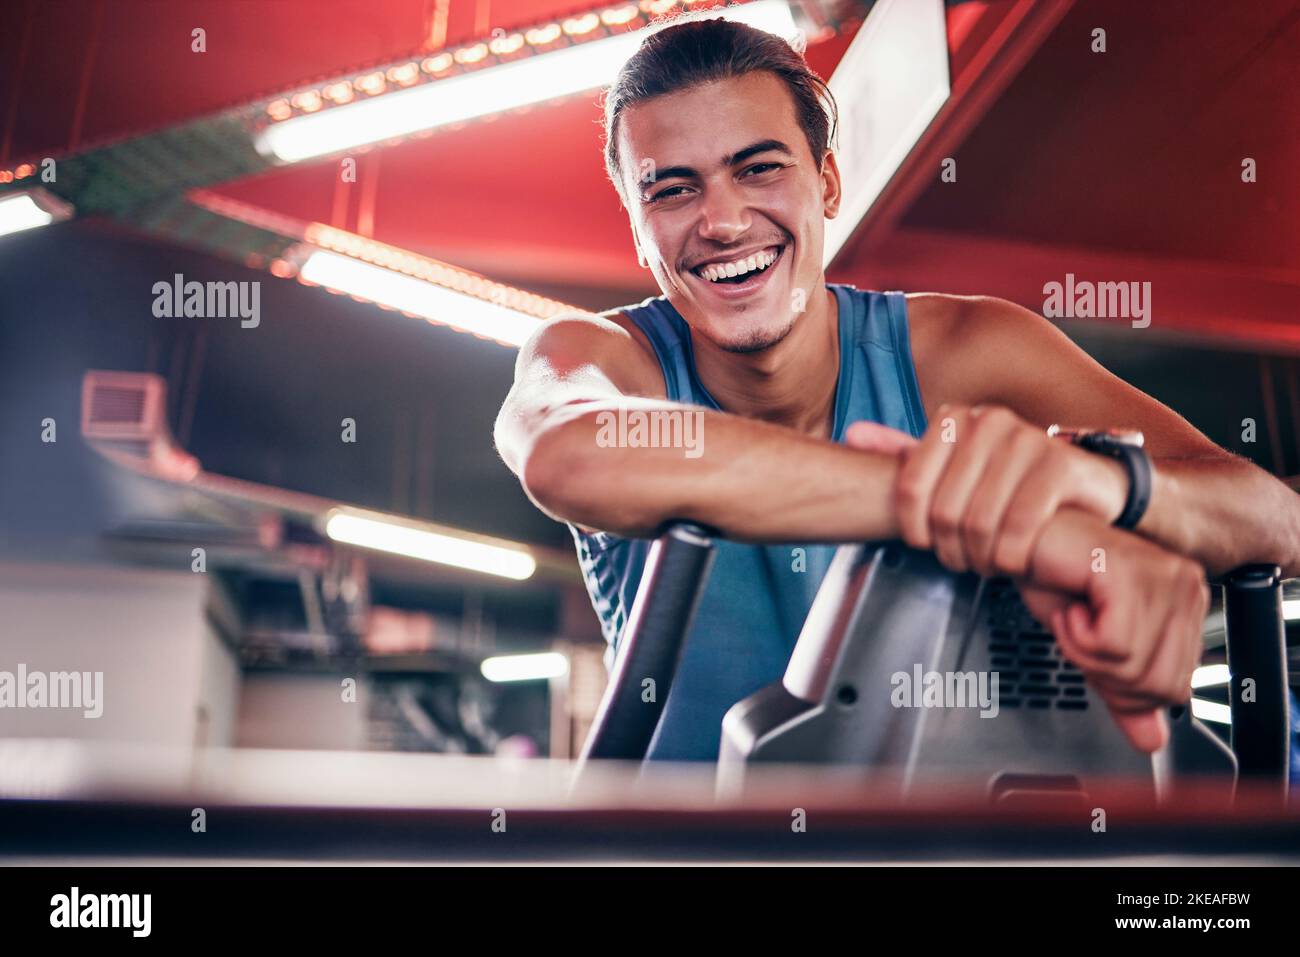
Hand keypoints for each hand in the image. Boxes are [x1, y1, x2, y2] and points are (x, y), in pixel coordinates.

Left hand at [845, 405, 1129, 576]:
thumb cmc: (1011, 481)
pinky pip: (1019, 525)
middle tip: (964, 562)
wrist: (1087, 486)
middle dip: (951, 550)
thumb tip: (852, 435)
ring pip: (979, 522)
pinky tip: (1014, 562)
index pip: (910, 486)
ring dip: (981, 558)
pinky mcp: (1058, 466)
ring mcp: (1026, 440)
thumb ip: (907, 454)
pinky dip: (1012, 556)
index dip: (913, 528)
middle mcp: (989, 421)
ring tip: (988, 564)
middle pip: (945, 510)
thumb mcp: (955, 466)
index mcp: (956, 420)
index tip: (924, 545)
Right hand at [1018, 510, 1210, 752]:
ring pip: (1134, 667)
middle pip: (1158, 685)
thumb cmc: (1050, 575)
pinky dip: (1076, 635)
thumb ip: (1123, 691)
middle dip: (1103, 672)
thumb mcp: (1092, 646)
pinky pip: (1113, 644)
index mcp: (1184, 603)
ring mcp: (1164, 576)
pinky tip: (1070, 604)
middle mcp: (1185, 586)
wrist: (1015, 540)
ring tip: (1074, 613)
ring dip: (1083, 650)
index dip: (1123, 687)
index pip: (1175, 689)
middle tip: (1080, 630)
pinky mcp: (1131, 573)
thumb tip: (1149, 739)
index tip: (1095, 642)